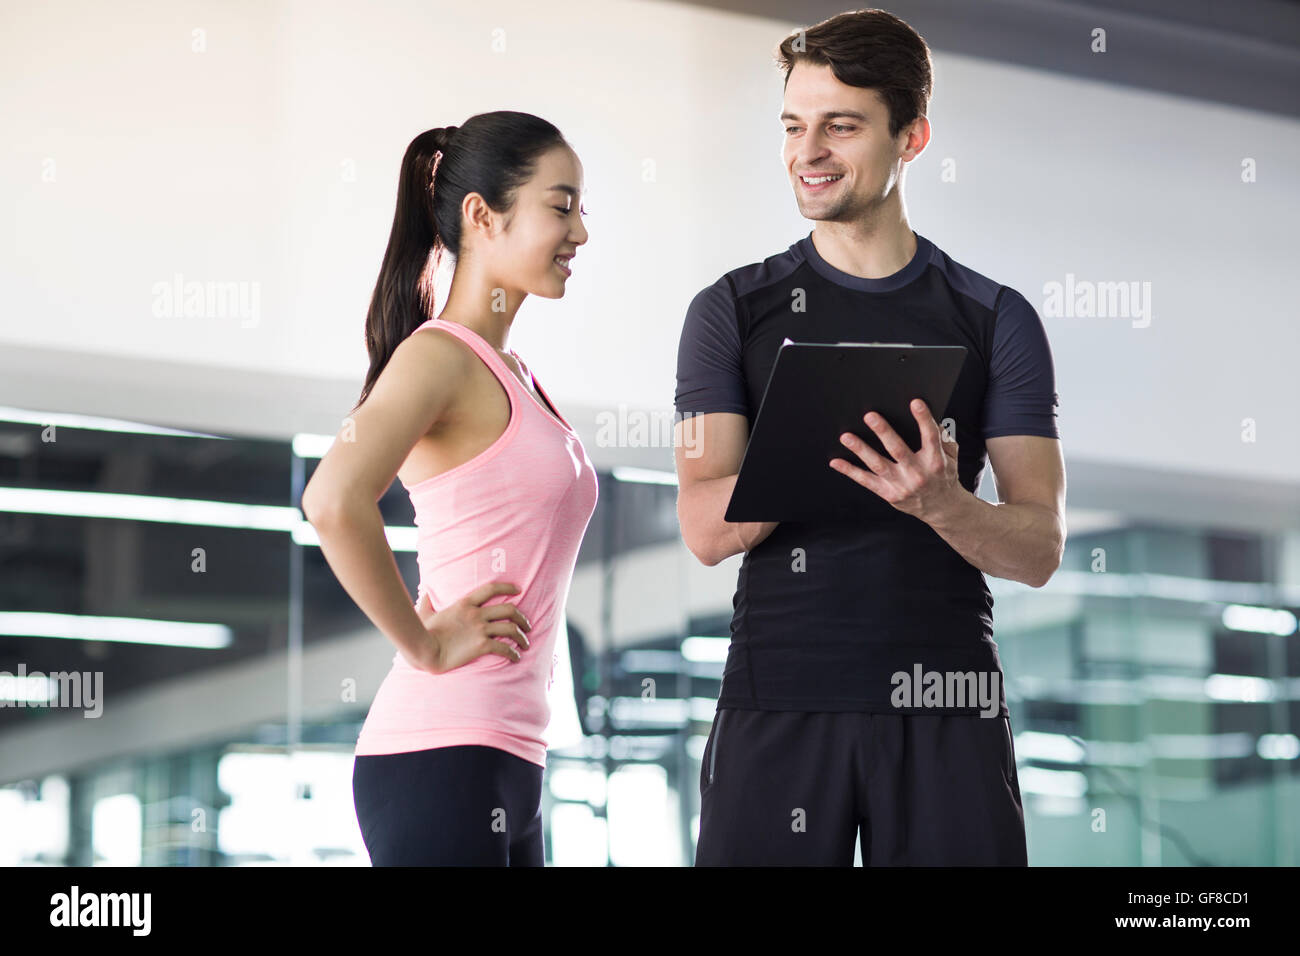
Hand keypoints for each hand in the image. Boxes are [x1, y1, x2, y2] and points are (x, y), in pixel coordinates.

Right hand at [415, 581, 531, 673]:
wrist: (425, 650)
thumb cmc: (424, 633)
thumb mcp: (425, 612)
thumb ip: (427, 601)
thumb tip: (425, 592)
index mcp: (465, 603)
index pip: (492, 588)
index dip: (508, 587)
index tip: (519, 590)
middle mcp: (476, 614)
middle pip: (509, 609)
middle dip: (523, 617)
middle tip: (528, 625)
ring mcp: (480, 629)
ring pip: (511, 629)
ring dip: (522, 636)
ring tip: (526, 644)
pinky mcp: (481, 646)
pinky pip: (504, 648)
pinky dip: (513, 653)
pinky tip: (516, 658)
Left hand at [828, 398, 961, 522]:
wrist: (941, 508)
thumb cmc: (943, 476)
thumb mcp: (951, 456)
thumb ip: (943, 438)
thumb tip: (933, 419)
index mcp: (935, 460)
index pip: (930, 436)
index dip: (923, 419)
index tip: (915, 402)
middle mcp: (917, 473)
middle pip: (898, 450)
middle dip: (884, 432)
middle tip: (870, 416)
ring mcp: (901, 484)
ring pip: (878, 465)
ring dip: (861, 450)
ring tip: (846, 437)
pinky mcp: (889, 493)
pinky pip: (866, 481)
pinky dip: (850, 472)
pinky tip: (836, 462)